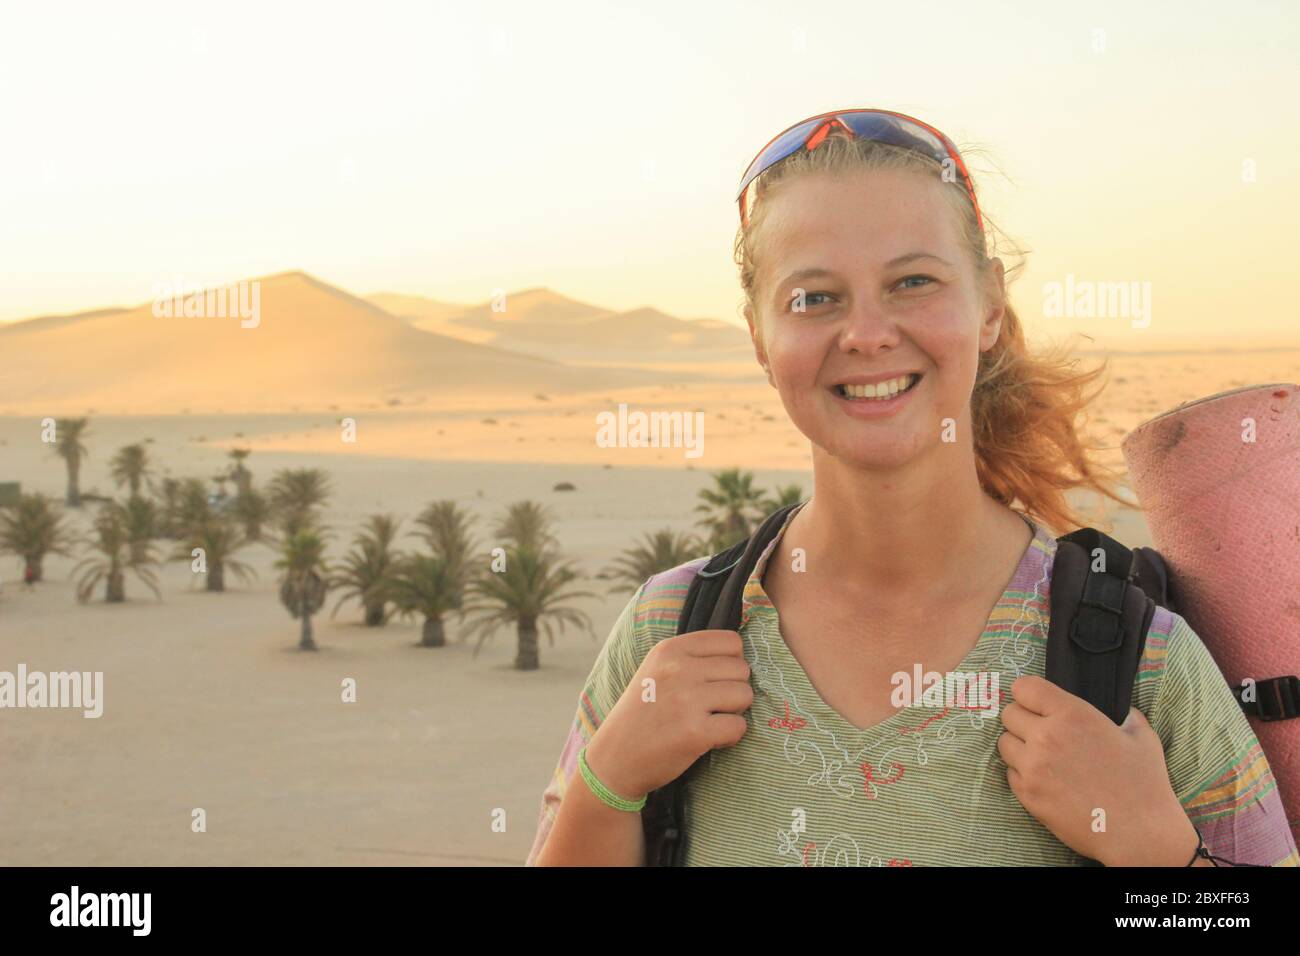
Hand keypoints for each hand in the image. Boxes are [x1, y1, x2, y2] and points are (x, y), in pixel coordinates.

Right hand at [584, 629, 752, 799]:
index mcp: (670, 649)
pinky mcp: (695, 733)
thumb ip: (692, 657)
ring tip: (710, 720)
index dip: (731, 663)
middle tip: (711, 705)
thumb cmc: (643, 712)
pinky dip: (730, 736)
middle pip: (742, 669)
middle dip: (734, 689)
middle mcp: (678, 669)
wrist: (615, 757)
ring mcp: (686, 700)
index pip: (731, 642)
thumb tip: (740, 654)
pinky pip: (739, 727)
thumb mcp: (657, 669)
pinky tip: (708, 738)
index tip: (713, 681)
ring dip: (734, 712)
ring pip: (745, 695)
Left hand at [998, 675, 1195, 865]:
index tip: (1036, 703)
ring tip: (1042, 756)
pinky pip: (1010, 772)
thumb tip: (1120, 711)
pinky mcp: (1027, 793)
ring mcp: (1033, 766)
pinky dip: (1022, 773)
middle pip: (1009, 714)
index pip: (1024, 687)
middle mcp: (1046, 736)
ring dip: (1019, 746)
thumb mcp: (1141, 736)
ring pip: (1004, 743)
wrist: (1139, 833)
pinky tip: (1044, 779)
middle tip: (1040, 731)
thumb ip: (1124, 716)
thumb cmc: (1144, 784)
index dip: (1028, 694)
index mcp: (1072, 714)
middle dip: (1022, 720)